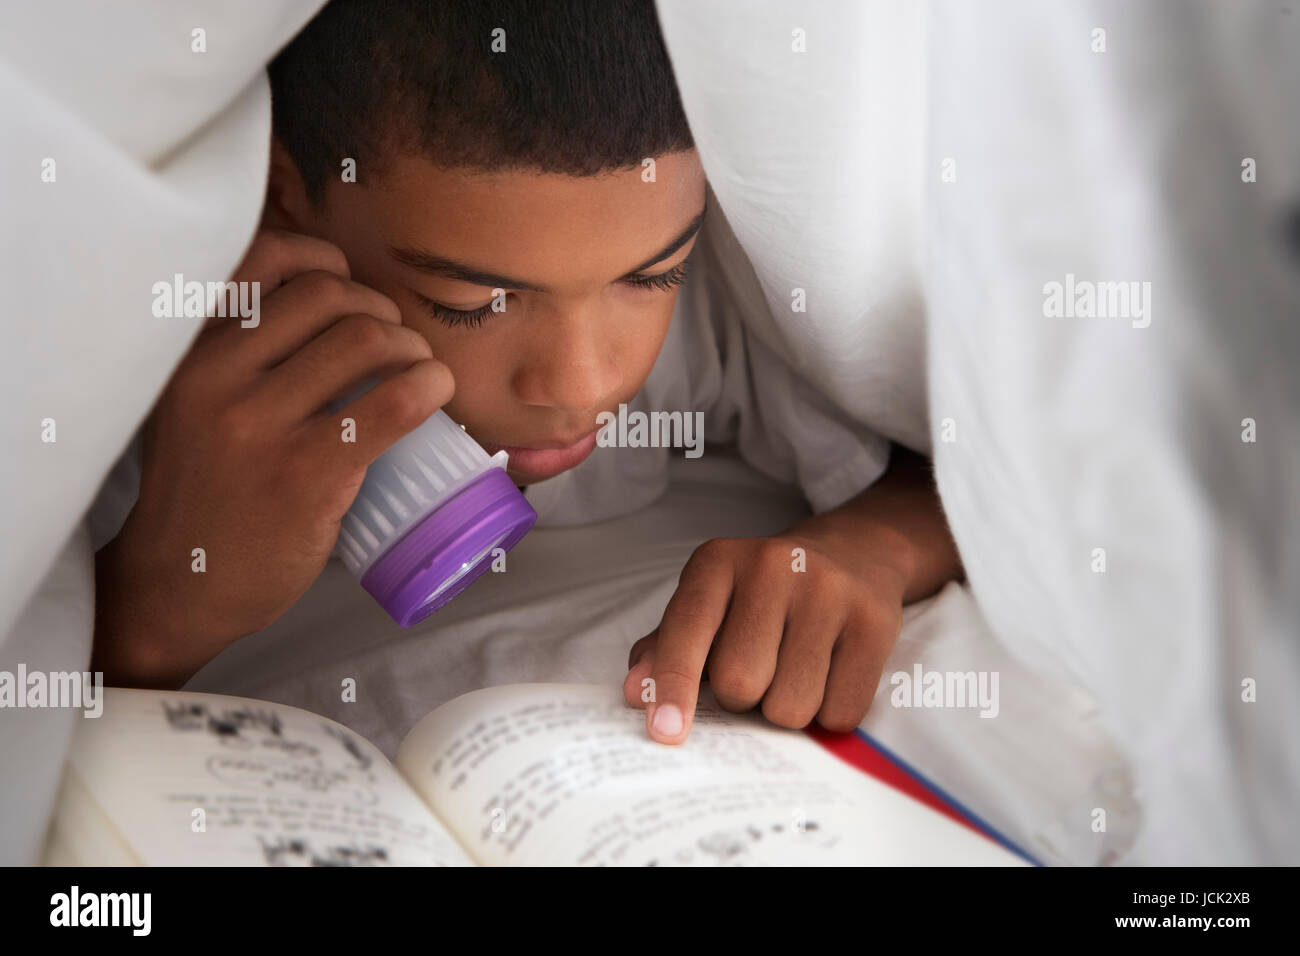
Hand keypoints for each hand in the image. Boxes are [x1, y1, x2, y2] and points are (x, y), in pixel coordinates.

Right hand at [93, 229, 452, 686]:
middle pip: (330, 296)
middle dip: (381, 312)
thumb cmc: (206, 490)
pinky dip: (429, 385)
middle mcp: (217, 376)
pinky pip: (392, 403)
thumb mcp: (194, 403)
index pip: (267, 258)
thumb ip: (237, 352)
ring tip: (418, 373)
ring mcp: (260, 425)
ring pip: (366, 339)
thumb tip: (334, 304)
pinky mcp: (307, 473)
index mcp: (190, 351)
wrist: (180, 586)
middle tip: (396, 348)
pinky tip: (435, 393)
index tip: (352, 291)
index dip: (326, 262)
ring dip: (412, 348)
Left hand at [622, 527, 907, 743]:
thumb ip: (667, 646)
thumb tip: (634, 692)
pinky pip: (840, 713)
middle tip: (756, 671)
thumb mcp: (709, 603)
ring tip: (792, 671)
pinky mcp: (874, 623)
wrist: (853, 553)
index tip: (664, 732)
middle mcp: (773, 566)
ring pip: (790, 706)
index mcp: (718, 561)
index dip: (671, 686)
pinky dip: (828, 714)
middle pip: (739, 682)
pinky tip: (829, 675)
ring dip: (784, 711)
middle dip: (740, 698)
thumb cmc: (763, 594)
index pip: (687, 631)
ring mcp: (829, 591)